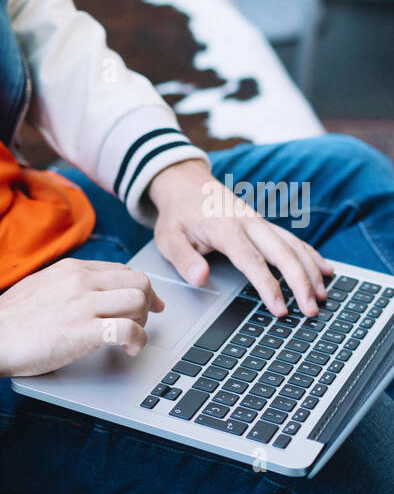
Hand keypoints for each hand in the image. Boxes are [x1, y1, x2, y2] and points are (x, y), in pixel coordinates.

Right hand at [0, 256, 163, 379]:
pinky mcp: (84, 331)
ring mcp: (83, 304)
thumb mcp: (40, 284)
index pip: (122, 270)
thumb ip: (66, 284)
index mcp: (72, 269)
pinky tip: (129, 350)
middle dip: (147, 303)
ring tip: (131, 337)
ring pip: (138, 300)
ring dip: (143, 322)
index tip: (146, 304)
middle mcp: (81, 281)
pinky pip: (128, 329)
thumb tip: (86, 292)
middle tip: (140, 323)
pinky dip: (137, 340)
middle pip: (138, 281)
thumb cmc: (9, 318)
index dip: (140, 288)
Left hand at [148, 159, 334, 317]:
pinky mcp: (264, 223)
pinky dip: (311, 254)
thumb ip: (183, 258)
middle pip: (282, 252)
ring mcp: (259, 222)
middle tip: (312, 310)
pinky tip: (326, 270)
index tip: (281, 309)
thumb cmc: (178, 214)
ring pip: (293, 245)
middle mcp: (248, 222)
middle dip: (301, 282)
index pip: (251, 260)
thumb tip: (200, 278)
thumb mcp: (168, 237)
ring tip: (323, 296)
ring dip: (311, 270)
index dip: (268, 285)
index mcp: (225, 228)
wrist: (185, 183)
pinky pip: (293, 239)